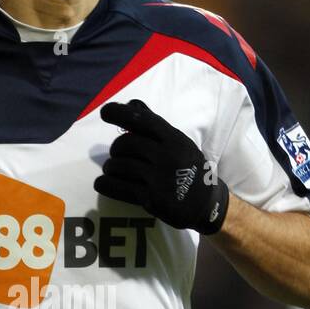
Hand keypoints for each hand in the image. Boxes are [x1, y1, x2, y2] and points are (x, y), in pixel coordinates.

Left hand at [94, 99, 228, 232]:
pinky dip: (105, 184)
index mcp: (174, 139)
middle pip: (126, 144)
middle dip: (116, 148)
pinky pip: (119, 187)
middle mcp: (168, 156)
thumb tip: (132, 103)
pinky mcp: (152, 199)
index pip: (143, 120)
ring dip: (110, 167)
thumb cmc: (189, 168)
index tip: (104, 113)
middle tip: (117, 154)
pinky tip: (102, 183)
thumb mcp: (179, 144)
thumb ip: (155, 126)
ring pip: (119, 165)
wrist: (207, 204)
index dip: (120, 113)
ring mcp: (160, 179)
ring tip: (112, 169)